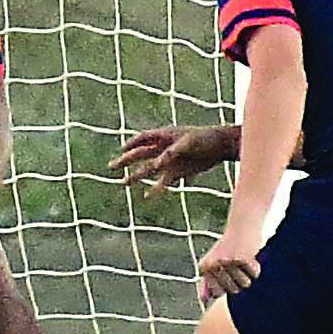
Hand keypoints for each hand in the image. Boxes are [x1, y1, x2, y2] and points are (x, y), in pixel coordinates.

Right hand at [111, 124, 232, 194]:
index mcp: (163, 136)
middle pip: (140, 154)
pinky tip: (147, 197)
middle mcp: (163, 149)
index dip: (131, 144)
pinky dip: (156, 190)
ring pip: (148, 170)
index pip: (142, 138)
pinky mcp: (178, 173)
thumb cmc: (204, 138)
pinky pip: (164, 183)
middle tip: (112, 166)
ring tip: (124, 182)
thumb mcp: (189, 142)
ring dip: (136, 176)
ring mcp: (170, 162)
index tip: (122, 150)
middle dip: (126, 160)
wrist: (221, 146)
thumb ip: (172, 151)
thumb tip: (156, 163)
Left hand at [196, 232, 262, 303]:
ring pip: (245, 284)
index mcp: (205, 267)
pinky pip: (255, 274)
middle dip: (239, 281)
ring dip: (248, 275)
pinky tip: (251, 256)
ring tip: (244, 260)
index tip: (228, 272)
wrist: (243, 224)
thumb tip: (204, 300)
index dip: (227, 287)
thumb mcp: (215, 263)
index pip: (218, 293)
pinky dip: (256, 267)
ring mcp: (228, 261)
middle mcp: (214, 265)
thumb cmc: (229, 246)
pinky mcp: (242, 258)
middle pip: (233, 291)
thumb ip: (208, 282)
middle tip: (238, 265)